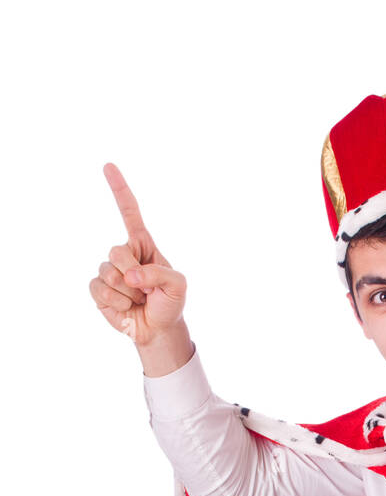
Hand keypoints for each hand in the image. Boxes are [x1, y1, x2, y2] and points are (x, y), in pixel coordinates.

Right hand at [89, 163, 186, 347]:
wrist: (158, 329)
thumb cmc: (169, 303)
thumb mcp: (177, 285)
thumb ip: (158, 274)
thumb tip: (128, 276)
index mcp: (143, 245)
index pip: (130, 213)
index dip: (119, 189)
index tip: (108, 166)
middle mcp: (124, 254)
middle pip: (116, 252)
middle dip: (133, 274)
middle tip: (146, 290)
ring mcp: (109, 270)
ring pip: (108, 273)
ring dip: (127, 293)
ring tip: (138, 300)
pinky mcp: (98, 289)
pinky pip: (99, 288)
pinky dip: (116, 302)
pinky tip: (125, 307)